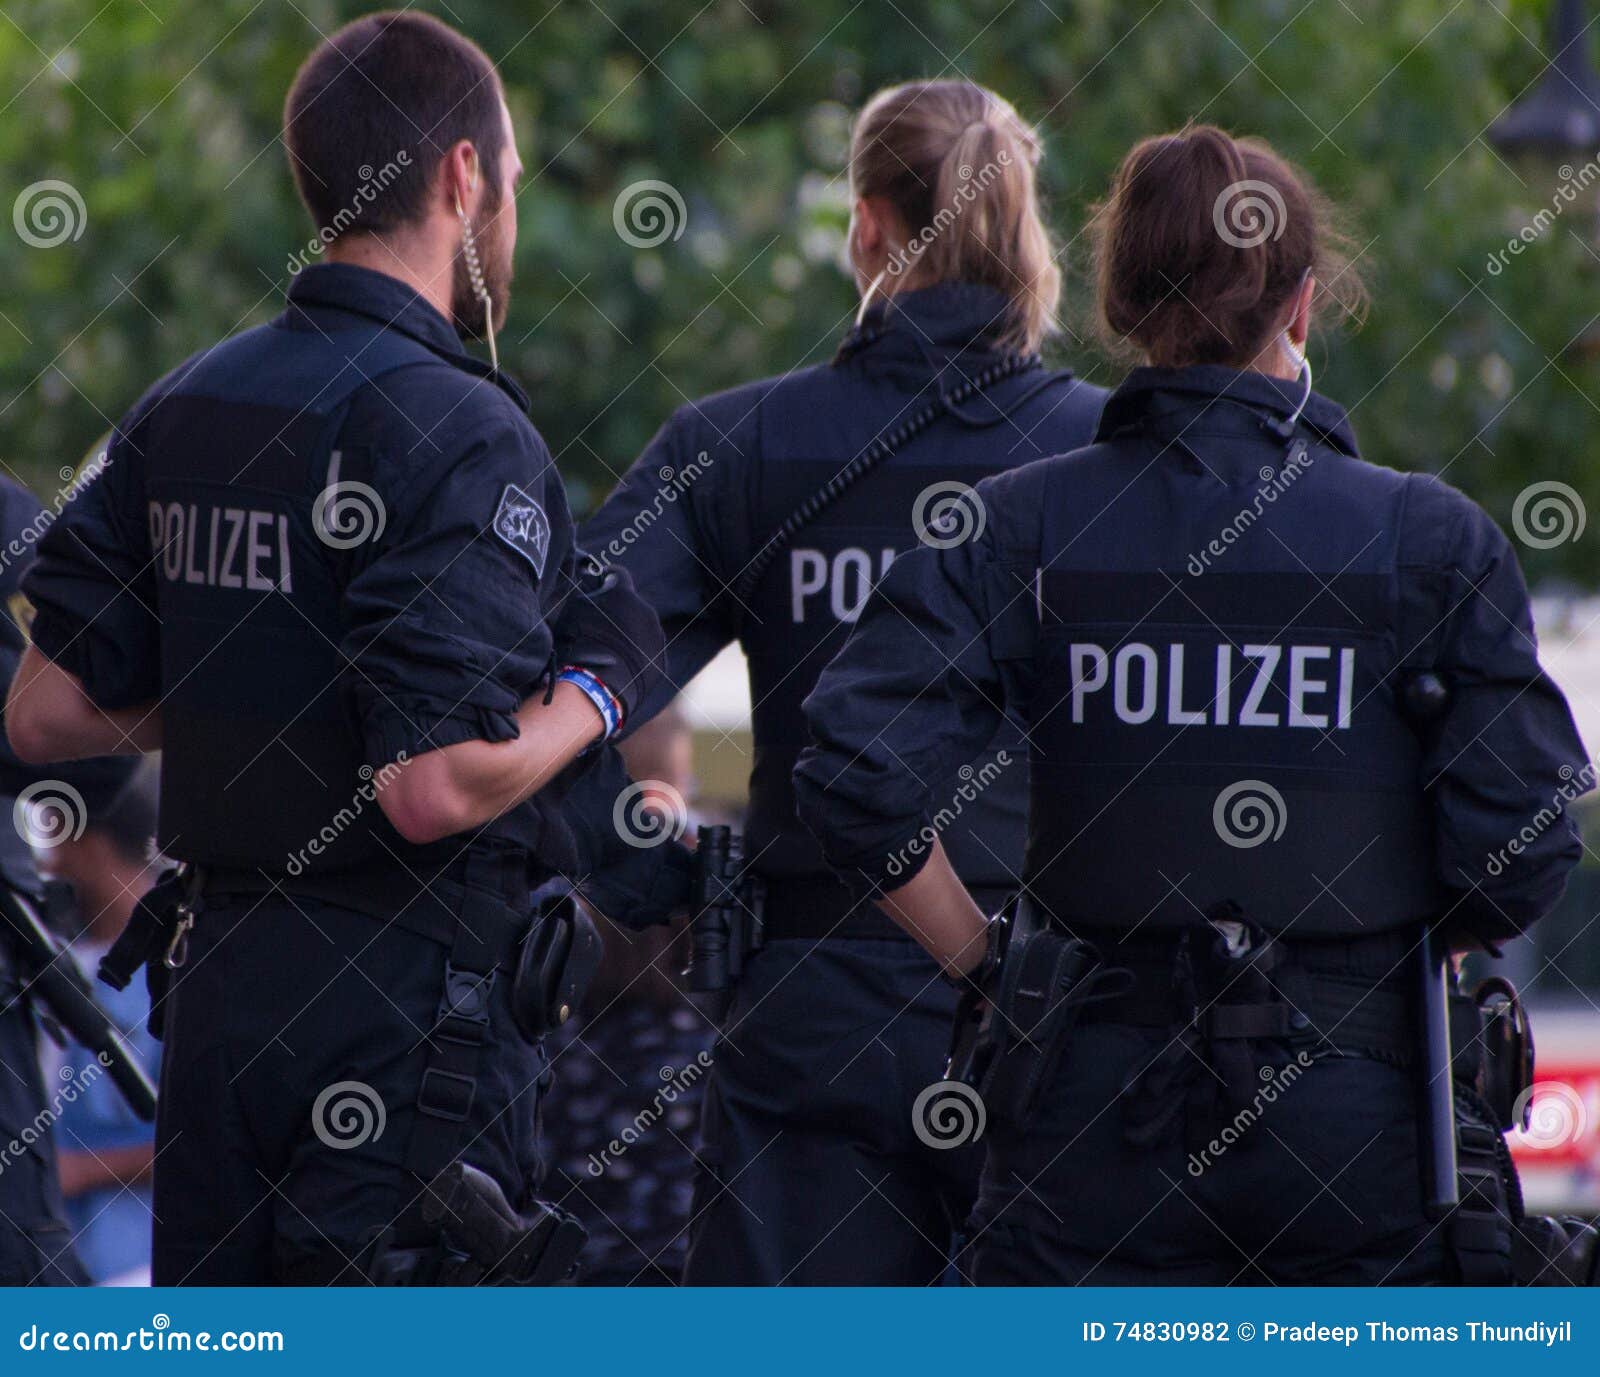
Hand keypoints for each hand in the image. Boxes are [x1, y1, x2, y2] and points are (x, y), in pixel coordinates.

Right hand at [554, 555, 665, 726]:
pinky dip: (638, 657)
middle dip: (620, 611)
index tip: (602, 583)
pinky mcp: (661, 662)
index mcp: (624, 593)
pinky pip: (649, 653)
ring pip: (643, 630)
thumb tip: (593, 587)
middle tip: (601, 627)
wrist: (598, 684)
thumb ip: (588, 594)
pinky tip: (621, 668)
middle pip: (632, 605)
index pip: (618, 574)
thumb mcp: (574, 609)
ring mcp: (657, 637)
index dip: (607, 578)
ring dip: (630, 635)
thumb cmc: (579, 643)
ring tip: (611, 652)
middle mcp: (646, 611)